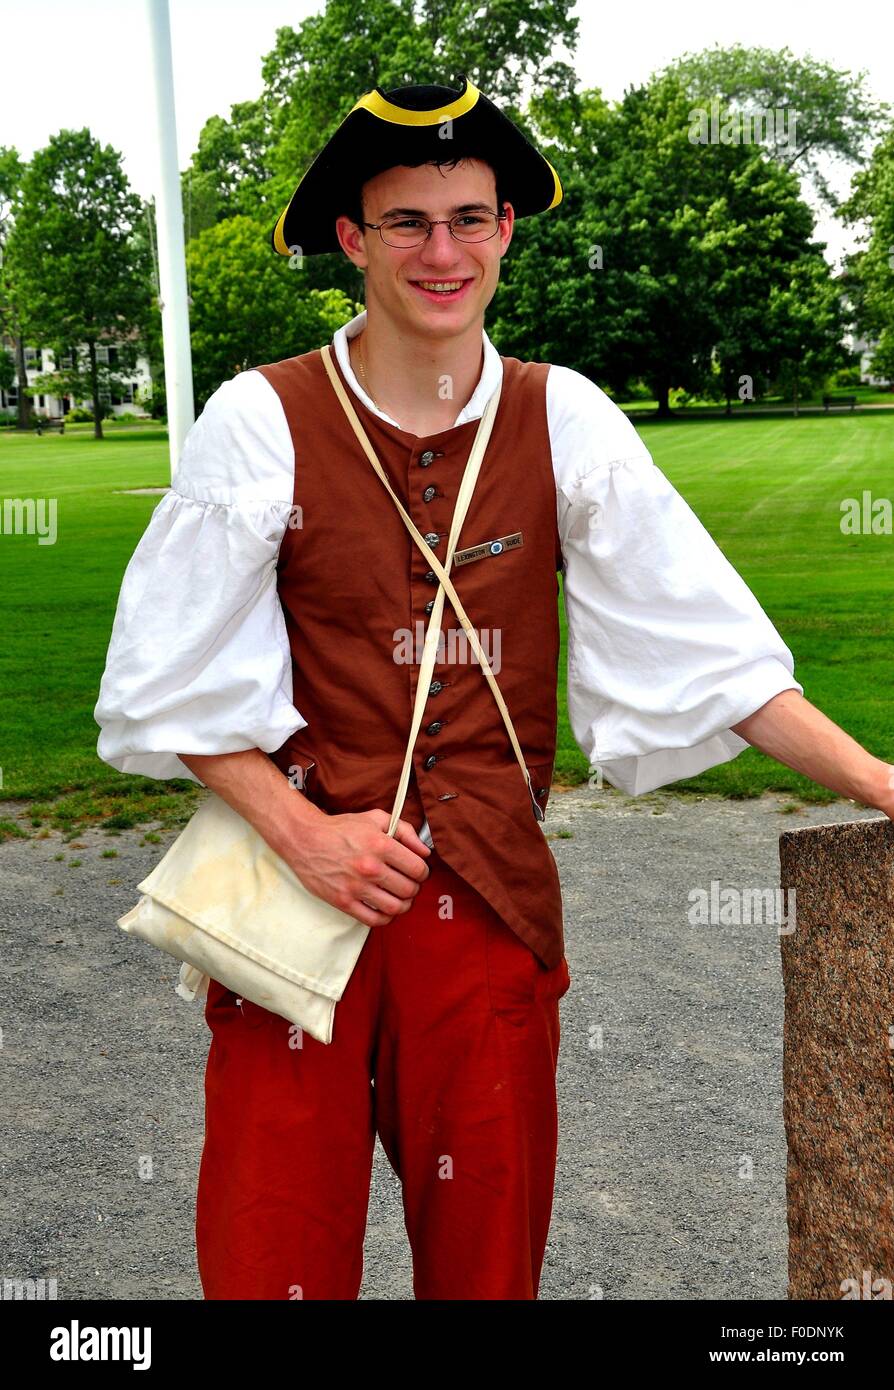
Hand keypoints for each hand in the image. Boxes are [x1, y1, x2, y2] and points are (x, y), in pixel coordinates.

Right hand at [287, 808, 430, 926]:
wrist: (305, 839)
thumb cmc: (342, 828)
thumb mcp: (375, 818)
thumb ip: (405, 830)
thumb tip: (425, 851)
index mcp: (381, 845)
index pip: (418, 869)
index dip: (422, 872)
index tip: (417, 871)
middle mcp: (370, 867)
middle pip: (409, 890)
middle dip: (414, 888)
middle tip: (408, 884)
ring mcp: (356, 887)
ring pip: (395, 907)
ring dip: (403, 905)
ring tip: (399, 897)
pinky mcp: (343, 902)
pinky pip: (374, 920)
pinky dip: (385, 917)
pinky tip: (384, 908)